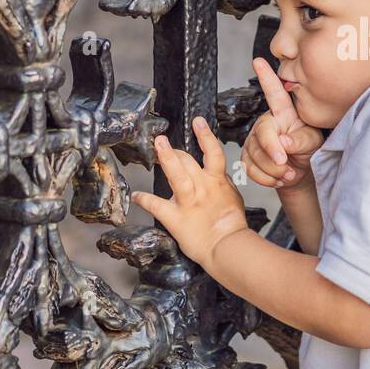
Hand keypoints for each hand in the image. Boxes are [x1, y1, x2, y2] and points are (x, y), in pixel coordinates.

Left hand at [131, 116, 247, 266]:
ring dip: (166, 157)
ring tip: (158, 144)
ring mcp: (188, 201)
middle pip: (187, 159)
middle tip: (163, 144)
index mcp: (216, 181)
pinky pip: (156, 204)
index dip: (205, 135)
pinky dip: (145, 200)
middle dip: (175, 151)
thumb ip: (222, 183)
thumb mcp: (233, 197)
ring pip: (176, 174)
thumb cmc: (232, 225)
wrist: (227, 246)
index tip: (197, 122)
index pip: (213, 152)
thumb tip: (216, 174)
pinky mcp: (175, 217)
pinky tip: (137, 195)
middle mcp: (202, 187)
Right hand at [245, 57, 326, 190]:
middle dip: (273, 152)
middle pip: (262, 133)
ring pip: (255, 155)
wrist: (298, 173)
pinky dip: (266, 178)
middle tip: (287, 164)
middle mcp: (266, 122)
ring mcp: (253, 139)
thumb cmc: (307, 151)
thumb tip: (283, 142)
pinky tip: (279, 178)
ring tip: (290, 173)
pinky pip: (250, 169)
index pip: (274, 93)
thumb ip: (300, 140)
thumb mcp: (313, 143)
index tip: (259, 61)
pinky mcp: (246, 156)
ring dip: (274, 170)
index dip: (266, 77)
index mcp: (284, 113)